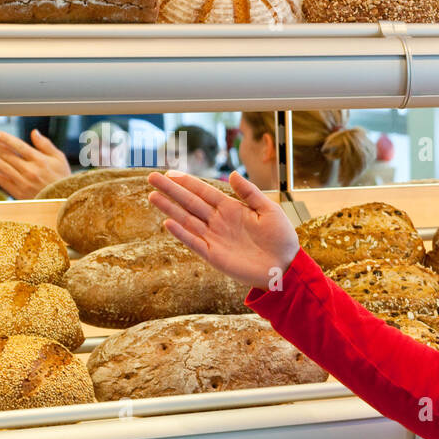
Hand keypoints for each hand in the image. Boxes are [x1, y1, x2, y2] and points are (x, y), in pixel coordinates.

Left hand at [0, 128, 70, 198]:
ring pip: (2, 167)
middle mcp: (31, 171)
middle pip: (7, 155)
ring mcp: (23, 183)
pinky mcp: (19, 193)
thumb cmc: (62, 178)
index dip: (6, 139)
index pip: (20, 147)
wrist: (64, 201)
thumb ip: (46, 145)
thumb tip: (34, 133)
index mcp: (41, 161)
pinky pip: (2, 181)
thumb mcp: (59, 159)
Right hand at [147, 170, 298, 289]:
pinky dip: (182, 233)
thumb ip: (250, 193)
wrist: (286, 266)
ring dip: (170, 209)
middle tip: (152, 177)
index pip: (204, 192)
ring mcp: (215, 238)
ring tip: (152, 196)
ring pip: (187, 220)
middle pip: (190, 203)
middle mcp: (219, 222)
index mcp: (231, 209)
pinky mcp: (215, 256)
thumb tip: (232, 173)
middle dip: (171, 190)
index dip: (187, 182)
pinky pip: (195, 242)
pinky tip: (168, 223)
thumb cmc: (281, 238)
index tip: (170, 172)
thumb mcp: (269, 210)